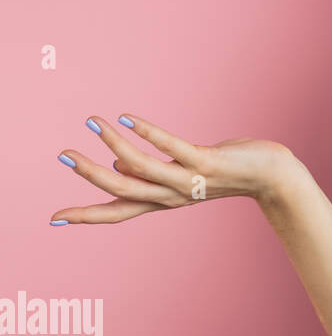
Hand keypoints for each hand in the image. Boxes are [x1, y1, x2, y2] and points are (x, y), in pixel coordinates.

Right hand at [50, 113, 298, 224]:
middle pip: (121, 190)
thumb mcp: (182, 173)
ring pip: (141, 167)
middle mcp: (172, 195)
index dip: (87, 214)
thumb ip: (151, 172)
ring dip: (113, 144)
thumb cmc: (225, 171)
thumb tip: (116, 161)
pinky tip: (129, 118)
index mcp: (163, 200)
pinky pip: (172, 147)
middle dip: (89, 174)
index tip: (54, 217)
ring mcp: (190, 180)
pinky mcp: (207, 162)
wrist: (272, 176)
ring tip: (93, 123)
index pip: (118, 211)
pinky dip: (148, 133)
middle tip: (63, 154)